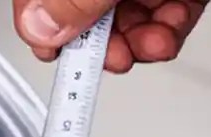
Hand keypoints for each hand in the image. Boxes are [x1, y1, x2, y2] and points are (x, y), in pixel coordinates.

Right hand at [13, 0, 208, 72]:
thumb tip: (39, 26)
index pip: (39, 3)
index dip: (47, 33)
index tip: (59, 57)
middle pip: (85, 17)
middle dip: (105, 46)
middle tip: (116, 54)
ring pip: (129, 20)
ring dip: (142, 44)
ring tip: (155, 43)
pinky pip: (169, 11)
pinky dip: (171, 28)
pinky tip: (171, 28)